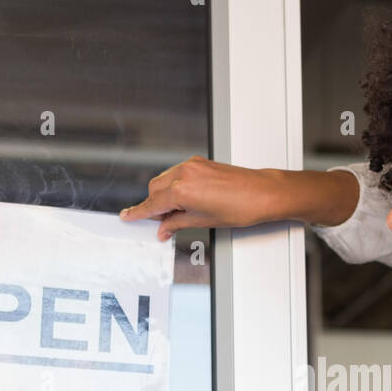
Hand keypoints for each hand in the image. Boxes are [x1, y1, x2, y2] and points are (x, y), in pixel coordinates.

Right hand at [120, 155, 277, 238]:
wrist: (263, 193)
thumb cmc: (241, 207)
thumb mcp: (204, 221)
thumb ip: (177, 223)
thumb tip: (164, 228)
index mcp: (182, 190)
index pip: (152, 204)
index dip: (138, 213)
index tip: (128, 217)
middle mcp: (184, 173)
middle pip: (155, 189)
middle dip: (154, 206)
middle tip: (162, 222)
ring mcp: (192, 165)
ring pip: (165, 180)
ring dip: (165, 195)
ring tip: (178, 212)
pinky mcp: (200, 162)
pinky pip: (178, 173)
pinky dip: (175, 186)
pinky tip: (186, 199)